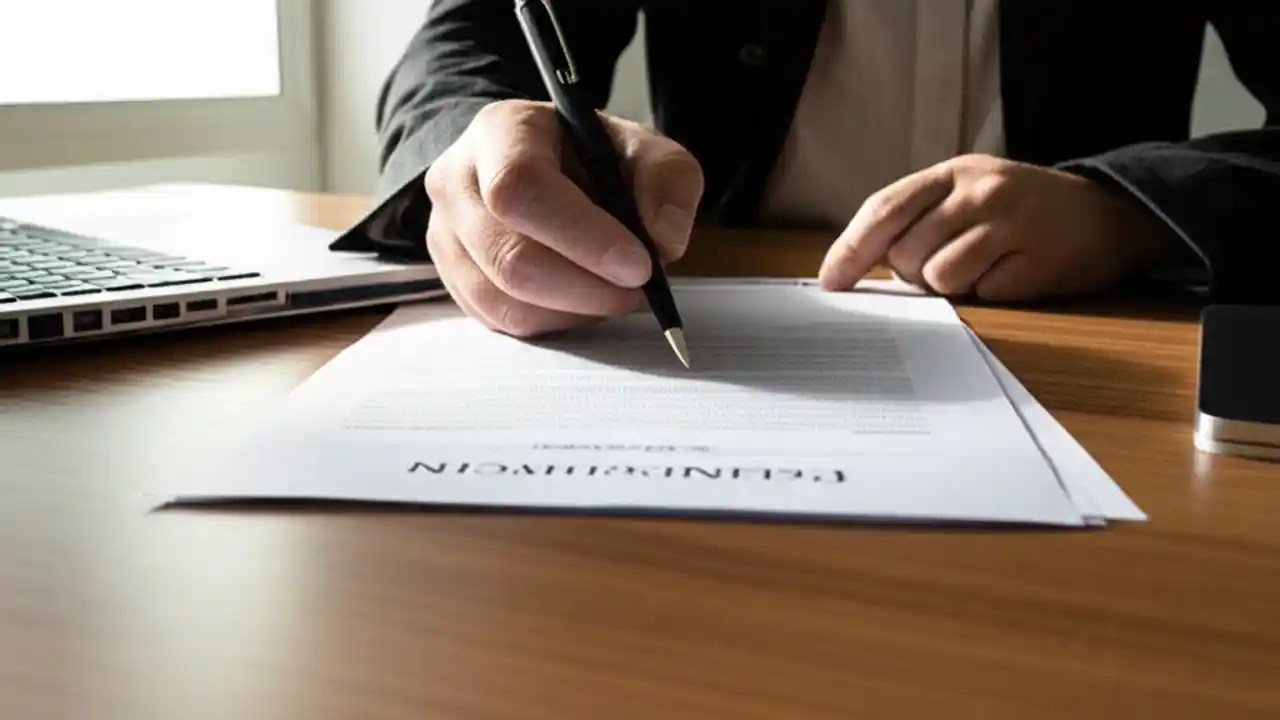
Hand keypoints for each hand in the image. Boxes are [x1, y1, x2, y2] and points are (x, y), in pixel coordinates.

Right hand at [423, 99, 703, 336]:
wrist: (545, 167)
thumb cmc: (592, 158)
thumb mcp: (644, 148)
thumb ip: (667, 182)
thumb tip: (661, 242)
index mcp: (501, 131)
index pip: (520, 187)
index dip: (581, 235)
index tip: (638, 265)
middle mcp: (457, 181)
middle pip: (508, 256)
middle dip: (585, 287)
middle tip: (637, 289)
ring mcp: (446, 235)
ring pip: (503, 299)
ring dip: (573, 310)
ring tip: (613, 292)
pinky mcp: (454, 281)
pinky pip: (501, 321)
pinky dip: (553, 322)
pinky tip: (581, 300)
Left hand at [818, 154, 1172, 300]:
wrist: (1106, 215)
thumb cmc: (1018, 210)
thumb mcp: (966, 192)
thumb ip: (917, 217)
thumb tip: (855, 267)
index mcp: (953, 172)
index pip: (885, 208)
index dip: (851, 249)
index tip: (830, 282)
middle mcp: (981, 191)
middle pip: (907, 251)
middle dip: (912, 271)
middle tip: (945, 262)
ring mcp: (1012, 224)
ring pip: (940, 278)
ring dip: (951, 286)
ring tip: (980, 267)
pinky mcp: (1039, 261)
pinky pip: (984, 295)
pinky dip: (988, 294)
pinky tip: (1010, 273)